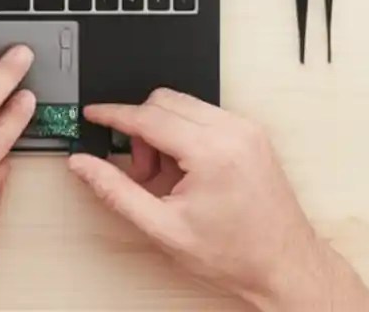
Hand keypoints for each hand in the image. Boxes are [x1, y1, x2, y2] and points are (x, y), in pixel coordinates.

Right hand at [67, 90, 368, 311]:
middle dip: (141, 129)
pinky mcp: (252, 134)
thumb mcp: (163, 228)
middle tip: (141, 171)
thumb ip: (115, 191)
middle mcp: (232, 131)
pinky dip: (185, 133)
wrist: (284, 266)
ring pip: (184, 105)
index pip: (148, 116)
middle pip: (164, 101)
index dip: (113, 114)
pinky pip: (205, 115)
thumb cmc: (234, 254)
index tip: (93, 114)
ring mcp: (246, 129)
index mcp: (211, 152)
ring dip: (163, 130)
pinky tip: (186, 170)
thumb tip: (84, 165)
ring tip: (167, 177)